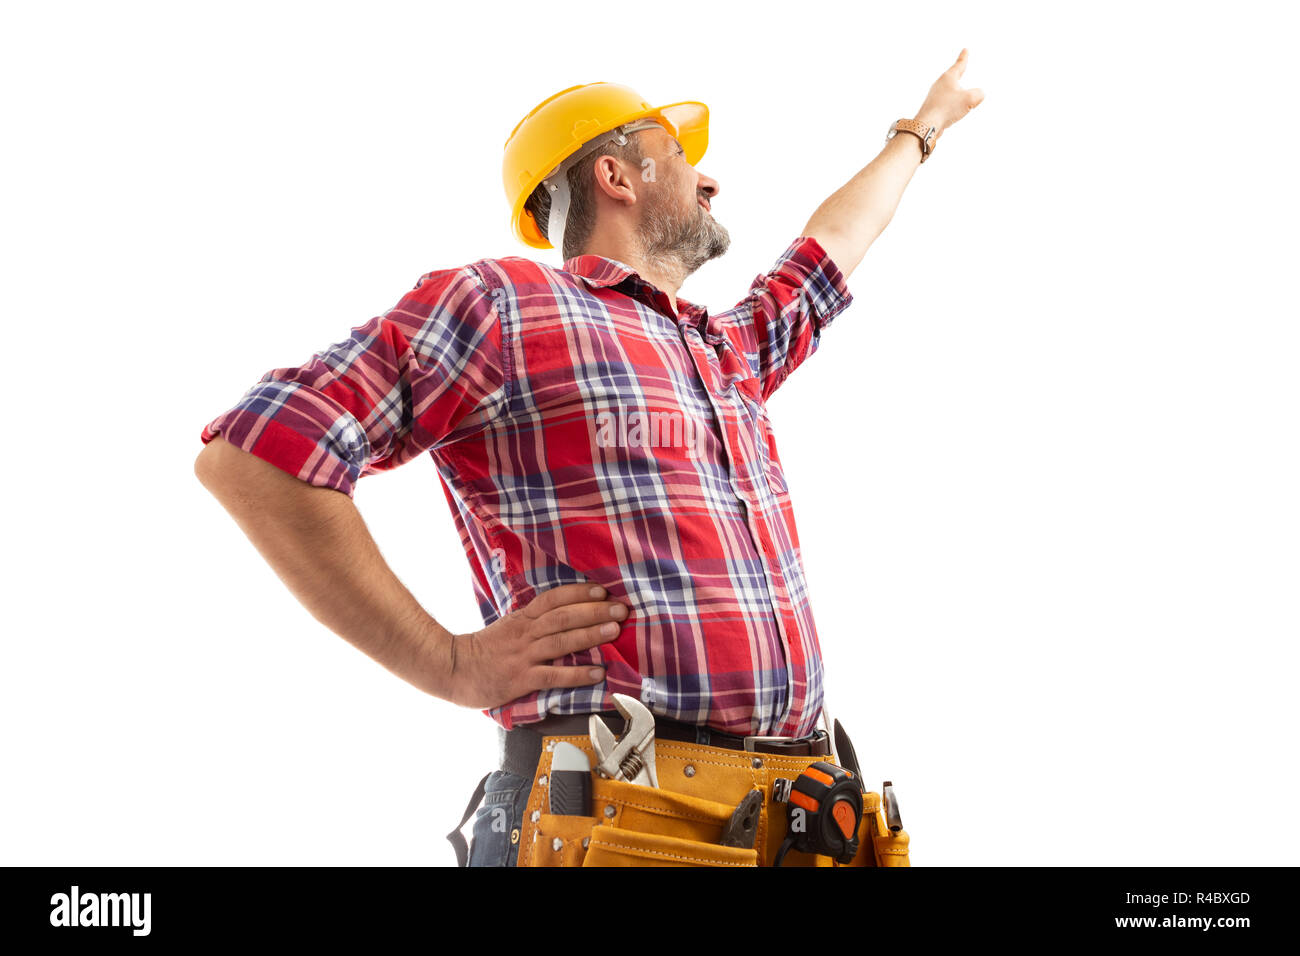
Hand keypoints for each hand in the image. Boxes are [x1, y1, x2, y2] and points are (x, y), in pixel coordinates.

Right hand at [447, 582, 627, 709]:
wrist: (454, 670)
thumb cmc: (485, 650)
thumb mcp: (509, 627)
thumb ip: (535, 621)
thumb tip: (567, 614)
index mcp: (523, 618)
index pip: (553, 599)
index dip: (578, 593)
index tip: (602, 590)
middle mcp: (526, 633)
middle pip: (564, 617)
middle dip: (595, 611)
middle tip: (621, 609)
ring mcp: (524, 656)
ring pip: (561, 641)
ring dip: (591, 634)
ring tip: (614, 631)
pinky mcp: (521, 679)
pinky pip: (554, 675)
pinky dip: (577, 673)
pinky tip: (597, 672)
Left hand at [915, 48, 984, 138]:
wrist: (927, 125)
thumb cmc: (946, 109)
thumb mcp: (970, 99)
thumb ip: (979, 94)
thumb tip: (979, 95)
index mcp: (948, 78)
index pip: (959, 65)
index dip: (963, 57)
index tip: (965, 50)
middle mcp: (940, 85)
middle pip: (952, 76)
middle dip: (958, 71)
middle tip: (961, 65)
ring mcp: (935, 96)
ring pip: (949, 90)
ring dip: (955, 89)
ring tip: (959, 88)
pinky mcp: (933, 107)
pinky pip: (946, 102)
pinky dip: (952, 103)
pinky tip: (953, 109)